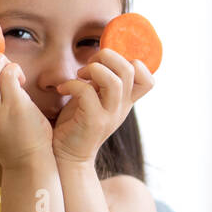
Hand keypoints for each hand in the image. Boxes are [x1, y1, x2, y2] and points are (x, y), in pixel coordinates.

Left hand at [52, 48, 154, 163]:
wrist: (68, 155)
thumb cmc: (77, 122)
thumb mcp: (97, 99)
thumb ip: (102, 82)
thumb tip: (100, 58)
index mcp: (125, 101)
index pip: (148, 79)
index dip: (131, 63)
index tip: (107, 65)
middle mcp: (122, 107)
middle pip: (130, 69)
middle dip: (107, 57)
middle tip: (88, 66)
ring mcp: (110, 115)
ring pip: (114, 81)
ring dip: (93, 69)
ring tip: (79, 75)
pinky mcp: (94, 122)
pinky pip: (87, 92)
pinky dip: (72, 84)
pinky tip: (63, 89)